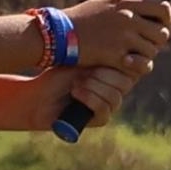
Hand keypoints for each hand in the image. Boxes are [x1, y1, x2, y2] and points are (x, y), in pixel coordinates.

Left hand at [22, 61, 140, 133]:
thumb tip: (125, 50)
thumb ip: (103, 55)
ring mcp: (109, 105)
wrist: (38, 96)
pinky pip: (104, 109)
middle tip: (83, 72)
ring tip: (76, 84)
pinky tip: (75, 93)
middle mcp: (115, 89)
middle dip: (103, 75)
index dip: (121, 64)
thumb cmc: (57, 75)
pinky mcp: (100, 119)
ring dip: (94, 87)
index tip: (105, 59)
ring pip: (115, 96)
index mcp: (114, 72)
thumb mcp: (81, 59)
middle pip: (126, 82)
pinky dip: (89, 99)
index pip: (132, 68)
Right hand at [65, 0, 170, 74]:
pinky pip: (142, 65)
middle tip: (143, 44)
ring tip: (132, 55)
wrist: (58, 34)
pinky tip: (127, 64)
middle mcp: (128, 19)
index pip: (163, 8)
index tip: (158, 25)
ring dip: (145, 55)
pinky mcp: (116, 55)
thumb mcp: (105, 4)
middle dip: (155, 41)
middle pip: (162, 33)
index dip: (165, 19)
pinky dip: (138, 67)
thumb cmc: (80, 19)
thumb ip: (128, 4)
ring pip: (152, 51)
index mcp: (126, 4)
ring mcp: (123, 37)